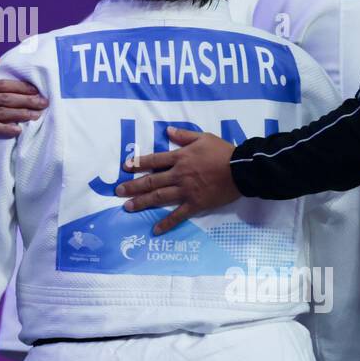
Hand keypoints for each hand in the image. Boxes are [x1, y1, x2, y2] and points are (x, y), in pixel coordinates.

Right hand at [0, 55, 45, 141]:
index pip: (3, 85)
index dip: (21, 87)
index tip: (36, 89)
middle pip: (7, 99)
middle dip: (27, 101)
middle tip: (44, 103)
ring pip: (2, 114)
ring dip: (21, 115)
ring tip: (36, 116)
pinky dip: (5, 129)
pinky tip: (18, 130)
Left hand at [114, 127, 238, 233]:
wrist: (241, 170)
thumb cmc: (223, 152)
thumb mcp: (203, 137)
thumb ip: (184, 135)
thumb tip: (167, 130)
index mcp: (180, 157)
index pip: (154, 160)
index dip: (138, 163)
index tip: (125, 167)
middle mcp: (178, 174)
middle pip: (151, 181)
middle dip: (133, 186)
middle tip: (118, 192)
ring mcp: (186, 190)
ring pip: (159, 197)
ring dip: (142, 202)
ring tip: (127, 207)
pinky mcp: (195, 204)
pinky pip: (178, 215)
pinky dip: (166, 223)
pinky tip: (155, 230)